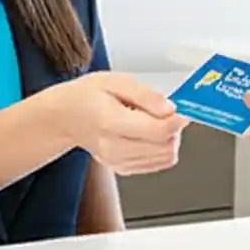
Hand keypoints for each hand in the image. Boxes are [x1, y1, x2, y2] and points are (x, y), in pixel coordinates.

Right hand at [44, 72, 188, 175]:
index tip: (182, 110)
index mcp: (110, 122)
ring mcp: (117, 162)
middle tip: (166, 112)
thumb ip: (146, 95)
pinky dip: (161, 148)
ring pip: (164, 158)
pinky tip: (148, 134)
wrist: (66, 116)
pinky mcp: (123, 169)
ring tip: (155, 121)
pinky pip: (157, 164)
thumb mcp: (116, 80)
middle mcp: (113, 147)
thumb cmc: (88, 96)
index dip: (177, 121)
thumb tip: (170, 109)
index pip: (157, 131)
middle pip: (164, 147)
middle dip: (174, 129)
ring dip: (169, 139)